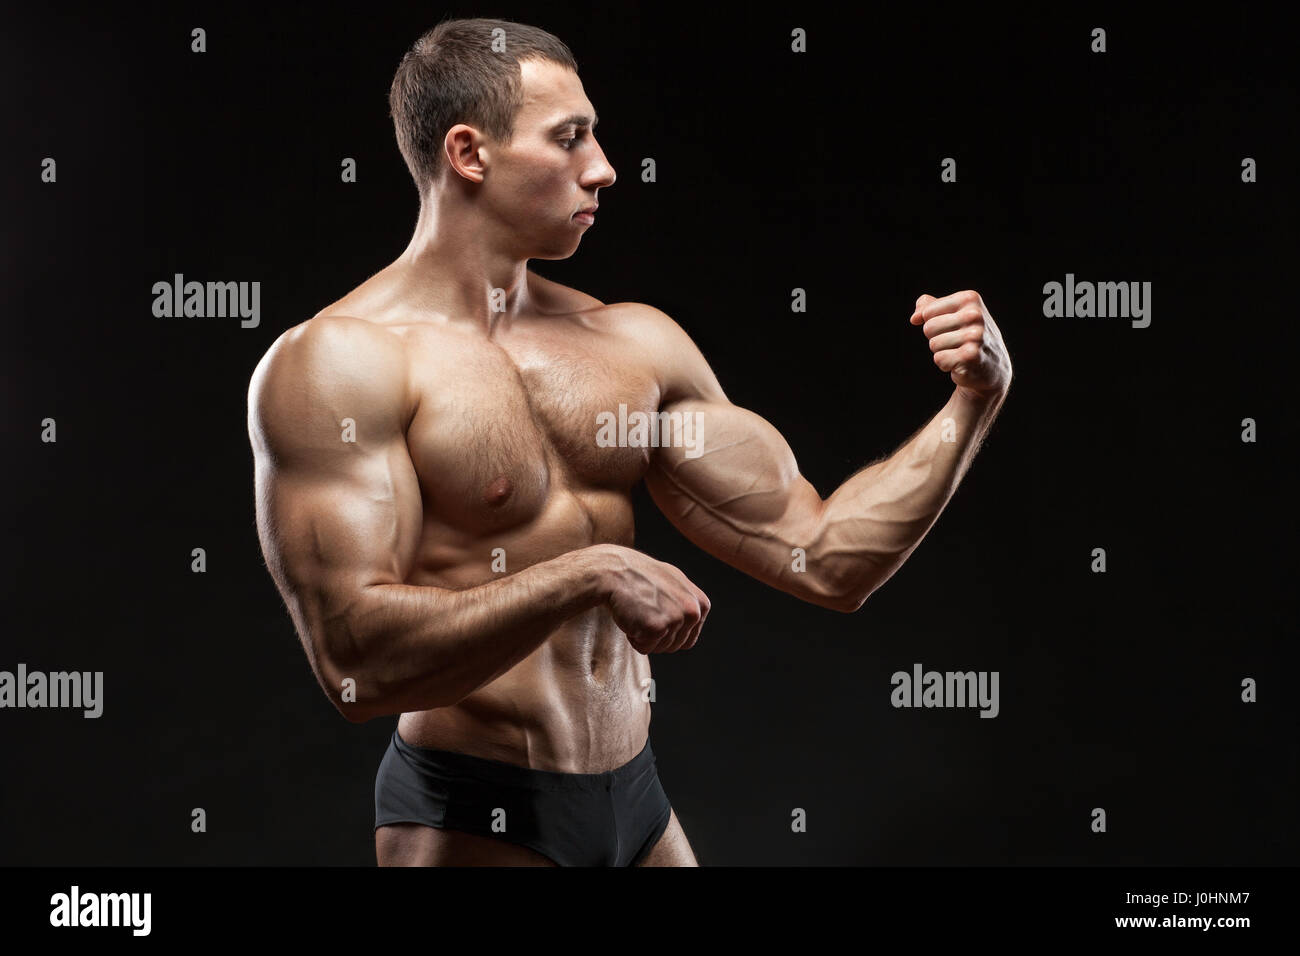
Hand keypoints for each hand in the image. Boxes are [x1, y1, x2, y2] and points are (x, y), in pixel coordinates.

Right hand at [595, 545, 709, 653]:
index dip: (667, 633)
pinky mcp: (657, 627)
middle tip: (644, 610)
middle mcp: (693, 611)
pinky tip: (631, 615)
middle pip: (674, 646)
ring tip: (638, 610)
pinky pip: (645, 648)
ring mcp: (676, 619)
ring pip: (660, 648)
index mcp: (701, 604)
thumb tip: (695, 617)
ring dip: (643, 635)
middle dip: (656, 636)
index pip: (687, 640)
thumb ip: (688, 602)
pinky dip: (634, 637)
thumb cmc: (640, 576)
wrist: (614, 570)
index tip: (656, 613)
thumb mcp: (674, 582)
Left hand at [909, 290, 1011, 397]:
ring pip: (933, 344)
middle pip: (928, 328)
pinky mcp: (971, 355)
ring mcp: (975, 335)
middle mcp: (974, 314)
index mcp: (969, 298)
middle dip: (936, 338)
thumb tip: (914, 318)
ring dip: (941, 352)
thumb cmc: (968, 336)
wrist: (993, 366)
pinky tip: (961, 363)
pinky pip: (939, 359)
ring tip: (959, 352)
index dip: (933, 324)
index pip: (927, 312)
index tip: (951, 328)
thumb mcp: (953, 314)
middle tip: (955, 342)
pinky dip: (946, 364)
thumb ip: (930, 307)